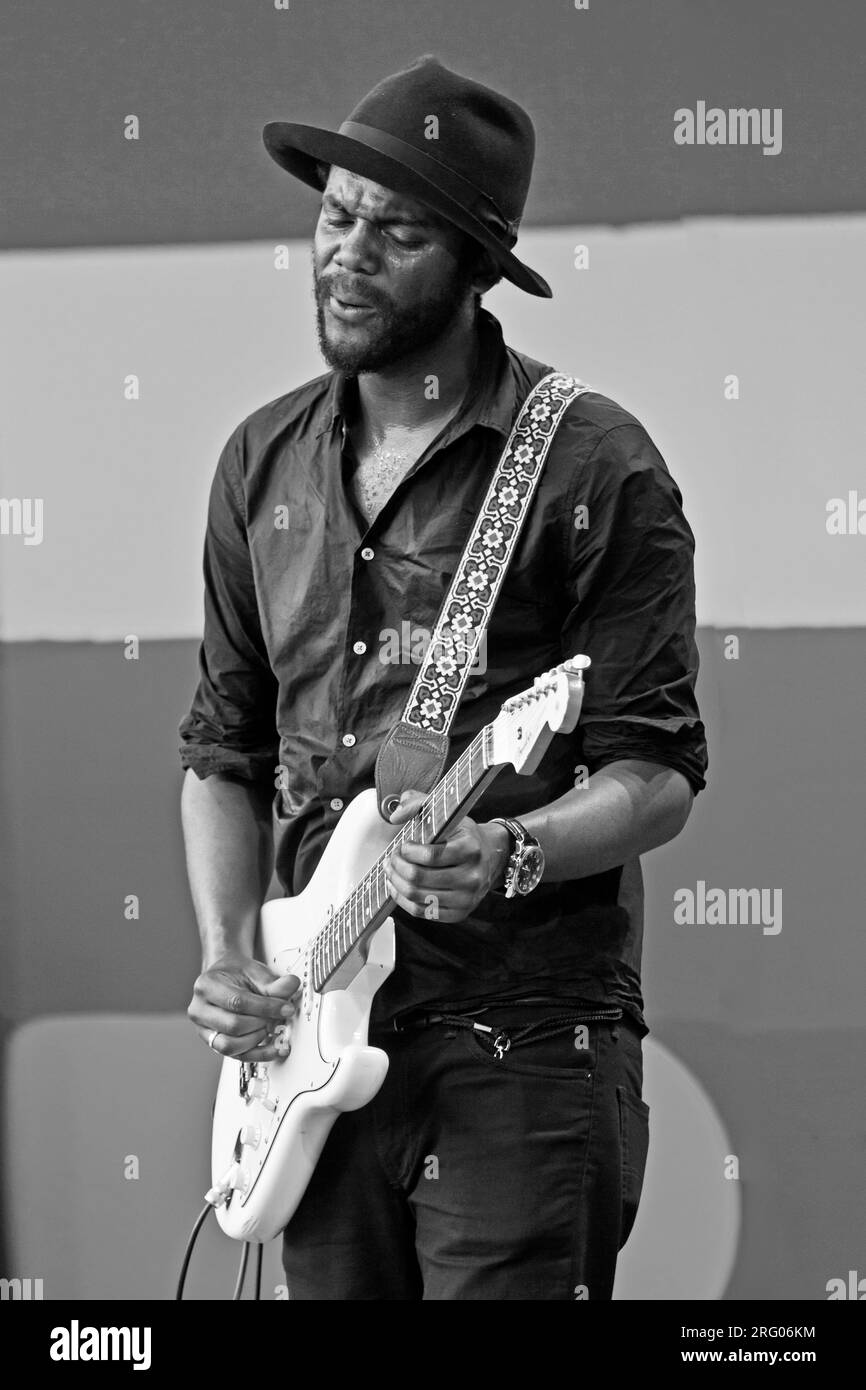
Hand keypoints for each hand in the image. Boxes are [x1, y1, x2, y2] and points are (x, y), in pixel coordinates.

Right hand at [188, 951, 299, 1061]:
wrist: (224, 978)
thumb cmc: (236, 974)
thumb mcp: (254, 970)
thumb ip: (272, 981)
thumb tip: (291, 985)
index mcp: (206, 986)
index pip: (237, 1002)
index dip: (266, 1007)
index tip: (286, 1008)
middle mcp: (199, 1010)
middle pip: (233, 1026)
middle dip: (262, 1023)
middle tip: (279, 1017)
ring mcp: (204, 1030)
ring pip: (229, 1046)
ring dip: (257, 1039)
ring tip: (271, 1027)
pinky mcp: (213, 1044)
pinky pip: (235, 1056)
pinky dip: (258, 1054)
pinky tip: (275, 1049)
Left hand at [384, 790, 510, 922]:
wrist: (491, 856)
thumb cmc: (463, 835)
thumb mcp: (446, 813)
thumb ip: (418, 804)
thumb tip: (395, 816)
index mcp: (470, 849)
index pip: (430, 856)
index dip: (408, 851)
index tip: (403, 845)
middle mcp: (472, 877)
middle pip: (419, 878)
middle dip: (397, 866)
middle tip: (391, 858)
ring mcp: (467, 899)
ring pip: (417, 897)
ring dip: (396, 883)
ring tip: (391, 871)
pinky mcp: (459, 914)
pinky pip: (421, 912)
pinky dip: (403, 900)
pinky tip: (397, 887)